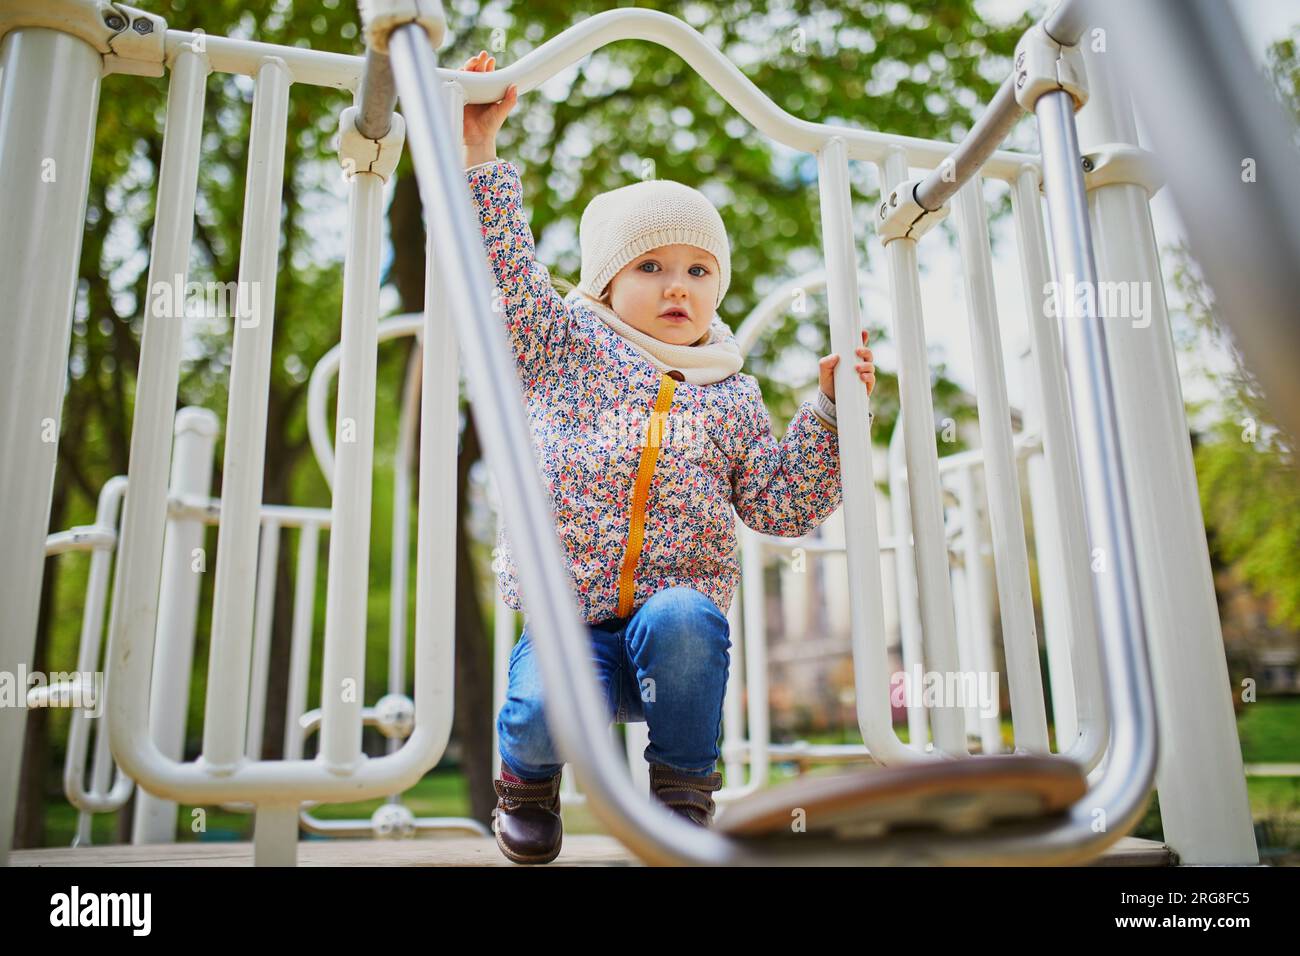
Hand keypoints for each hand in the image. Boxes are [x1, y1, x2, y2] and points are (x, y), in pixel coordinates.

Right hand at [461, 51, 517, 166]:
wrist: (477, 138)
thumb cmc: (490, 126)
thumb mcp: (502, 111)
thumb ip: (509, 100)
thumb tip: (515, 86)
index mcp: (488, 93)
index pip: (488, 75)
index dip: (489, 66)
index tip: (491, 60)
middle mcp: (477, 91)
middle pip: (476, 72)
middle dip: (478, 62)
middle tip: (482, 56)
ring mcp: (466, 94)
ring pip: (466, 76)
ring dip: (469, 66)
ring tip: (475, 60)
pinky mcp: (457, 97)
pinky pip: (456, 84)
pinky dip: (458, 76)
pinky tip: (461, 70)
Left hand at [818, 328, 873, 402]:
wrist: (831, 401)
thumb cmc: (829, 383)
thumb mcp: (824, 371)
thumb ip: (825, 362)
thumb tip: (836, 356)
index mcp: (850, 359)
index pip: (858, 347)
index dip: (862, 338)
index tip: (863, 332)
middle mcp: (859, 365)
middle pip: (868, 354)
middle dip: (865, 350)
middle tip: (857, 351)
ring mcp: (864, 375)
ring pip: (871, 365)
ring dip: (865, 365)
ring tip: (856, 368)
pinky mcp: (866, 386)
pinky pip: (872, 379)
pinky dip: (868, 377)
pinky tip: (862, 377)